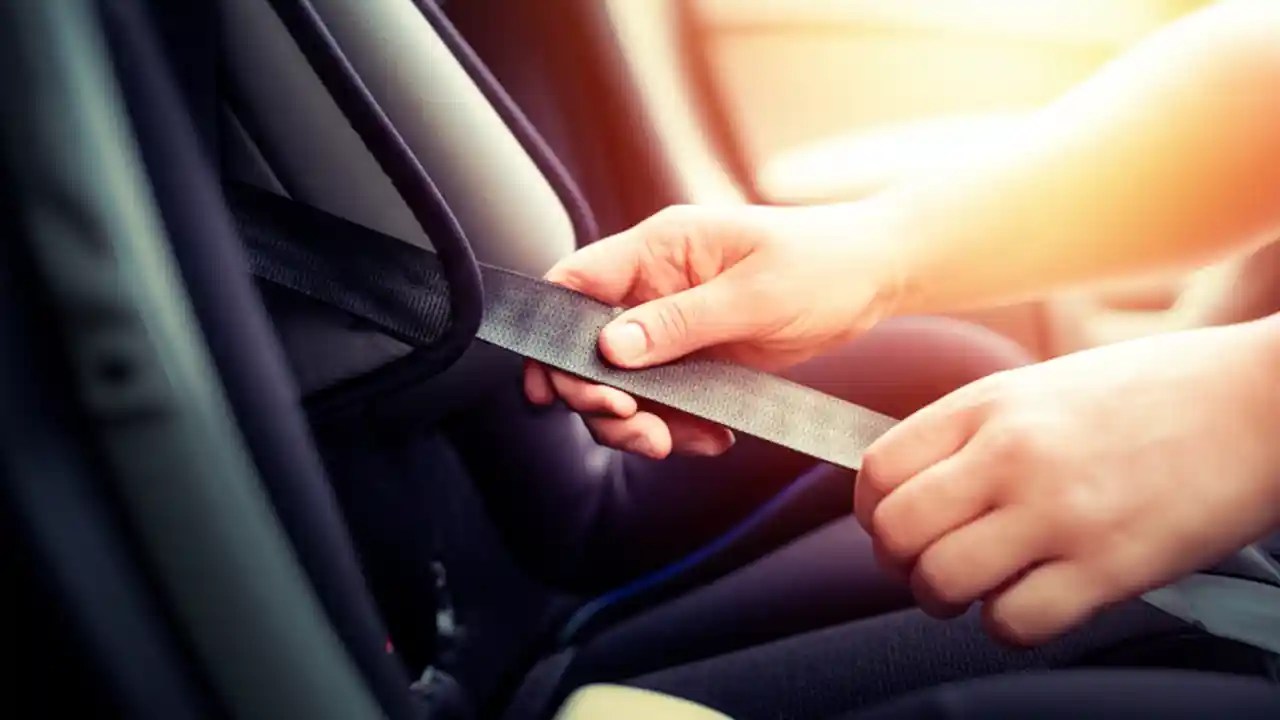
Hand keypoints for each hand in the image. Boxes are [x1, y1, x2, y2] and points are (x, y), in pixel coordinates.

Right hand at [523, 202, 904, 457]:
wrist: (875, 276)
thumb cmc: (821, 263)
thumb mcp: (752, 295)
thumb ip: (679, 321)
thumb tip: (612, 347)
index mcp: (659, 249)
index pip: (577, 283)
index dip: (551, 333)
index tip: (553, 385)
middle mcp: (656, 286)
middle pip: (589, 347)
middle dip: (599, 395)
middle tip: (632, 425)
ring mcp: (675, 325)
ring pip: (624, 383)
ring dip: (638, 421)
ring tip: (671, 442)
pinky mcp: (698, 357)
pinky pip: (667, 400)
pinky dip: (678, 426)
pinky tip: (711, 438)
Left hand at [855, 320, 1279, 645]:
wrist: (1261, 401)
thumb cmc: (1156, 392)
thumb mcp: (1043, 387)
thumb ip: (975, 431)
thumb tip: (915, 483)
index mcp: (988, 404)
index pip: (878, 470)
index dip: (874, 511)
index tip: (896, 524)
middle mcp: (1011, 455)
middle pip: (895, 531)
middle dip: (901, 562)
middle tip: (931, 565)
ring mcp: (1058, 511)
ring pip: (941, 581)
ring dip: (947, 599)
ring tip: (980, 587)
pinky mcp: (1109, 566)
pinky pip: (1014, 621)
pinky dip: (1010, 623)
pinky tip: (1036, 599)